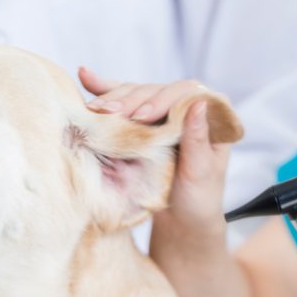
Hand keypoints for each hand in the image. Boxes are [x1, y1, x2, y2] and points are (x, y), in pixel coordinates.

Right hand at [79, 67, 230, 246]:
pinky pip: (122, 101)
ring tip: (92, 108)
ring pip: (135, 94)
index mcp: (211, 113)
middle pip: (155, 91)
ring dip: (112, 100)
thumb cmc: (198, 199)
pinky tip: (85, 76)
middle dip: (130, 101)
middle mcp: (185, 106)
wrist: (181, 220)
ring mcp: (160, 111)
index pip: (185, 92)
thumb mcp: (201, 173)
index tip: (140, 117)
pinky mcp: (140, 120)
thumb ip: (198, 140)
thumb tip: (199, 104)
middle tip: (108, 113)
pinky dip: (103, 89)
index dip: (161, 100)